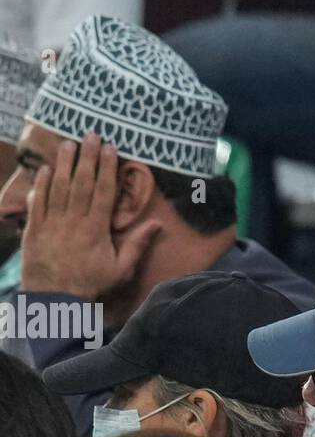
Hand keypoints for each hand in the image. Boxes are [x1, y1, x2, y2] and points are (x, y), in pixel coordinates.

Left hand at [21, 131, 161, 300]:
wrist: (53, 301)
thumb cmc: (90, 284)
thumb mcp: (120, 269)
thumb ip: (138, 245)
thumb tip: (157, 224)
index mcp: (96, 229)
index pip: (104, 192)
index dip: (108, 168)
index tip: (111, 148)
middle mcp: (73, 222)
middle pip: (82, 183)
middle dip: (87, 157)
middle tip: (91, 135)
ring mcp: (51, 224)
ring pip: (58, 188)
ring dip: (64, 164)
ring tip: (68, 143)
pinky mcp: (34, 230)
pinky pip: (37, 203)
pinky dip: (41, 185)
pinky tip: (45, 169)